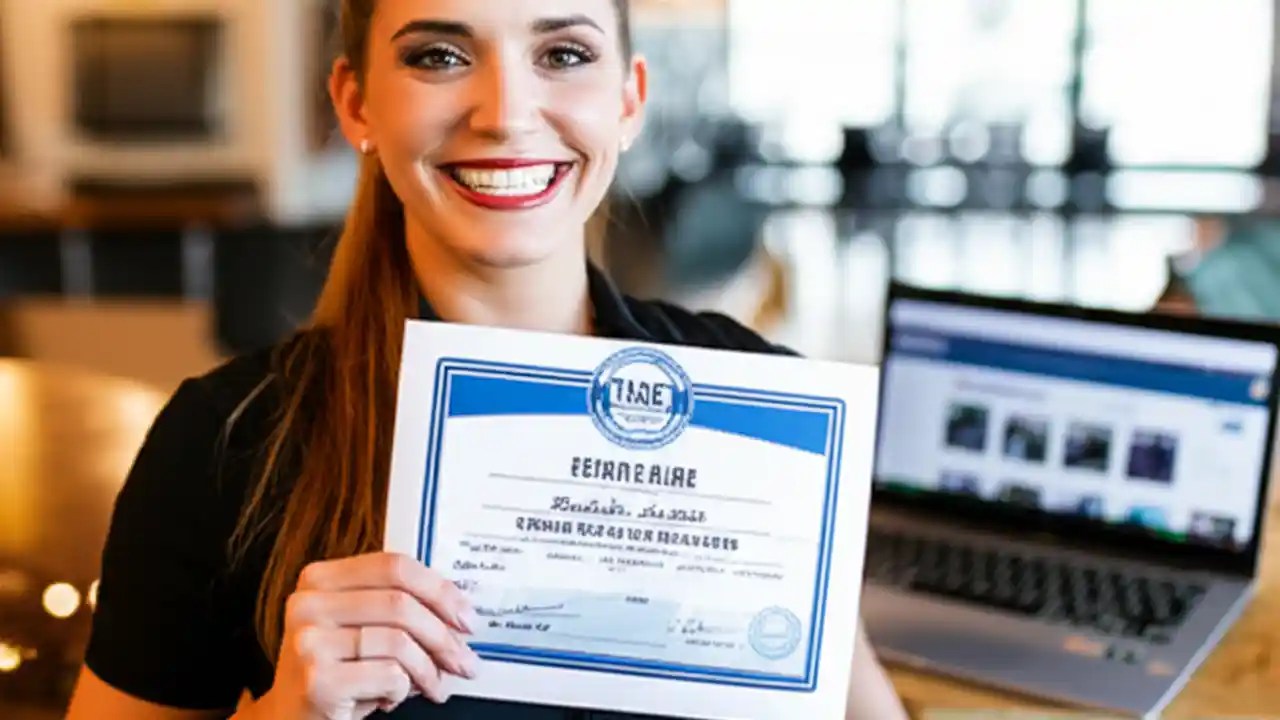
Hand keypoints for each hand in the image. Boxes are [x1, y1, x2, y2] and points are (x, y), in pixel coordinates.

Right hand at [258, 552, 480, 718]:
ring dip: (429, 670)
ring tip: (434, 687)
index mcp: (319, 578)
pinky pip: (389, 675)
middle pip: (401, 604)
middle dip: (444, 637)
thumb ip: (396, 609)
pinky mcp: (318, 680)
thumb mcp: (357, 628)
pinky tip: (391, 697)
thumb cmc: (333, 672)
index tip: (466, 616)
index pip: (394, 566)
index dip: (439, 589)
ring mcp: (309, 642)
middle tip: (465, 661)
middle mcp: (308, 604)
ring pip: (399, 642)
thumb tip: (459, 615)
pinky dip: (404, 689)